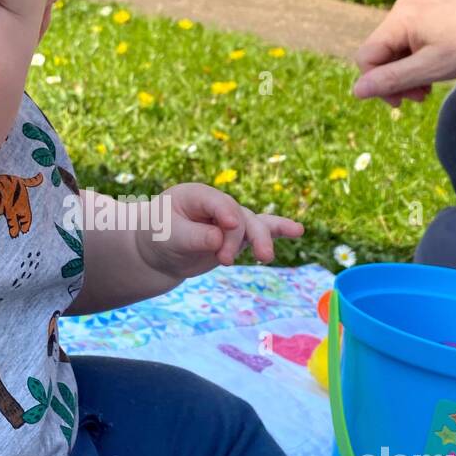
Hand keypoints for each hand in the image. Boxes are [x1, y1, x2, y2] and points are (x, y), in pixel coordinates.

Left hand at [137, 183, 303, 281]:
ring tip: (266, 257)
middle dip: (239, 238)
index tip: (228, 227)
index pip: (217, 202)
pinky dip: (278, 231)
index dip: (225, 214)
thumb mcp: (169, 235)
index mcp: (196, 195)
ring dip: (261, 240)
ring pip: (252, 226)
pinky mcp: (238, 236)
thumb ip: (194, 236)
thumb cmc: (158, 236)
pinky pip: (260, 231)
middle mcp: (218, 204)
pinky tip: (298, 231)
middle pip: (238, 217)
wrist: (157, 251)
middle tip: (226, 261)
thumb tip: (219, 240)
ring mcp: (230, 220)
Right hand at [353, 0, 455, 105]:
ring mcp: (416, 11)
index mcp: (399, 19)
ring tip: (429, 87)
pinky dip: (417, 62)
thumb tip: (356, 91)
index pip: (367, 57)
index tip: (402, 103)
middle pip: (380, 54)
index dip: (377, 84)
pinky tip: (434, 72)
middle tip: (419, 98)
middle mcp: (402, 10)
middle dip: (395, 80)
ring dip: (407, 74)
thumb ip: (391, 80)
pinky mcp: (429, 15)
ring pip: (395, 51)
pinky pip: (410, 43)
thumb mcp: (430, 68)